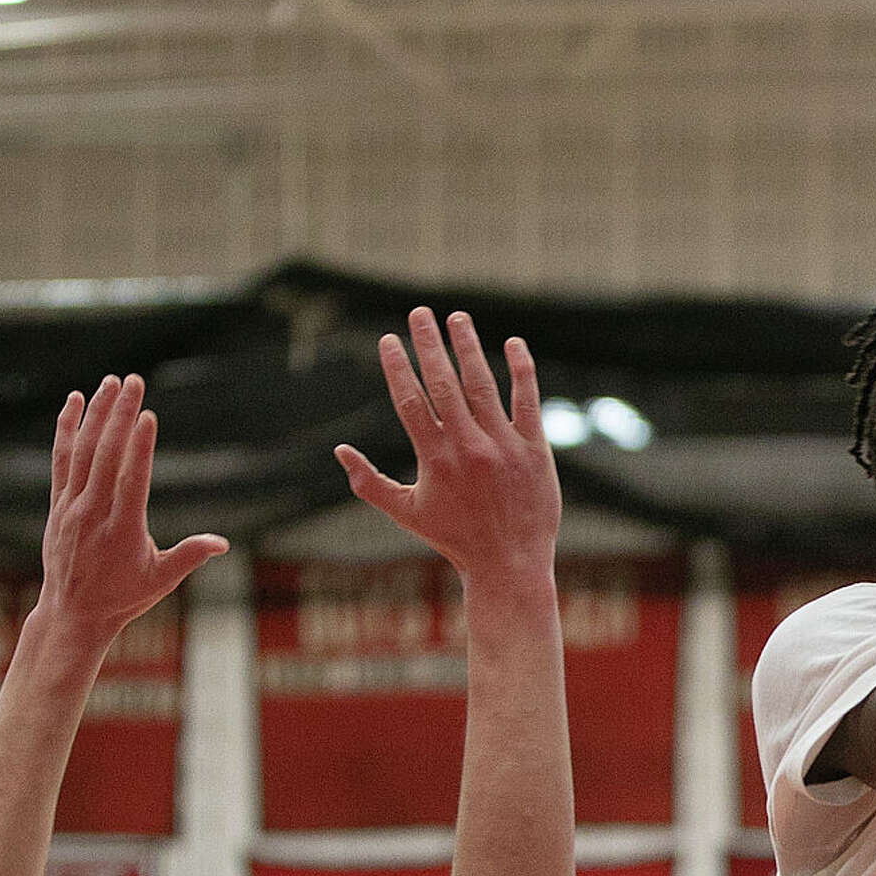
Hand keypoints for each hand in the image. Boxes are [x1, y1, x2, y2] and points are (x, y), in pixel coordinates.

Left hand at [37, 376, 228, 642]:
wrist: (73, 612)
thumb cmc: (124, 596)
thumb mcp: (161, 580)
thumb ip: (190, 556)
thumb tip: (222, 543)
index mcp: (122, 530)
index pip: (131, 480)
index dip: (139, 447)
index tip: (147, 416)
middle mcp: (92, 513)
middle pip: (105, 455)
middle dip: (120, 415)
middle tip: (135, 381)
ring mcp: (71, 506)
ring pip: (82, 450)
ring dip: (97, 413)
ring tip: (112, 382)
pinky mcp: (59, 503)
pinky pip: (61, 459)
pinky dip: (67, 429)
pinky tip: (75, 401)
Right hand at [336, 308, 561, 584]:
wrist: (510, 563)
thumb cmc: (456, 539)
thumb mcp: (407, 513)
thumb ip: (369, 482)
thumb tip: (339, 451)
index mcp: (435, 458)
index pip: (411, 401)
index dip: (398, 367)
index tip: (388, 339)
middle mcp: (469, 446)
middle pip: (444, 383)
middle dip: (429, 344)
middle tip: (419, 312)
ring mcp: (504, 445)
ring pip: (484, 384)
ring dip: (469, 346)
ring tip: (457, 317)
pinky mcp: (535, 449)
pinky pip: (528, 401)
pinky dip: (522, 370)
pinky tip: (514, 344)